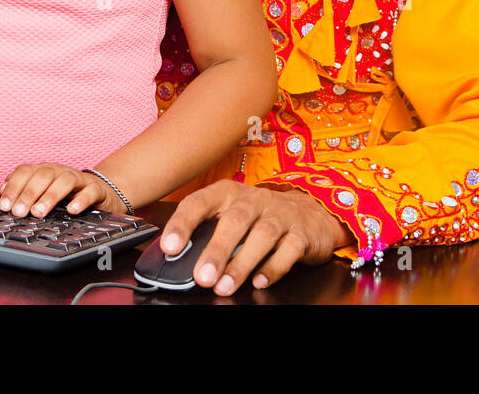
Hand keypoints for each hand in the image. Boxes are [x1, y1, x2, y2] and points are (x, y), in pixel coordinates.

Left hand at [0, 163, 116, 218]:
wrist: (101, 192)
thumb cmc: (66, 194)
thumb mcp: (43, 191)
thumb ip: (23, 190)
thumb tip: (2, 191)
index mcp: (44, 170)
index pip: (26, 172)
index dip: (14, 187)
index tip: (5, 206)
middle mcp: (60, 171)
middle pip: (43, 176)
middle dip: (28, 193)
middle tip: (19, 212)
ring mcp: (79, 179)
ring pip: (65, 181)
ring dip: (50, 196)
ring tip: (39, 212)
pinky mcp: (96, 189)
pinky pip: (90, 191)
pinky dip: (81, 199)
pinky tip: (72, 210)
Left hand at [161, 180, 353, 295]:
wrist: (309, 214)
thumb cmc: (259, 217)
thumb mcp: (231, 216)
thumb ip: (208, 232)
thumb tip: (177, 259)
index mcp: (229, 193)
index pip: (200, 202)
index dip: (183, 223)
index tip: (170, 247)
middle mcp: (254, 200)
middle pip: (234, 220)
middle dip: (216, 250)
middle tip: (202, 276)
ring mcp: (280, 215)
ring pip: (262, 236)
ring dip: (241, 264)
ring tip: (225, 286)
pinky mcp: (301, 233)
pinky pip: (288, 250)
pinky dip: (273, 268)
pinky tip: (259, 282)